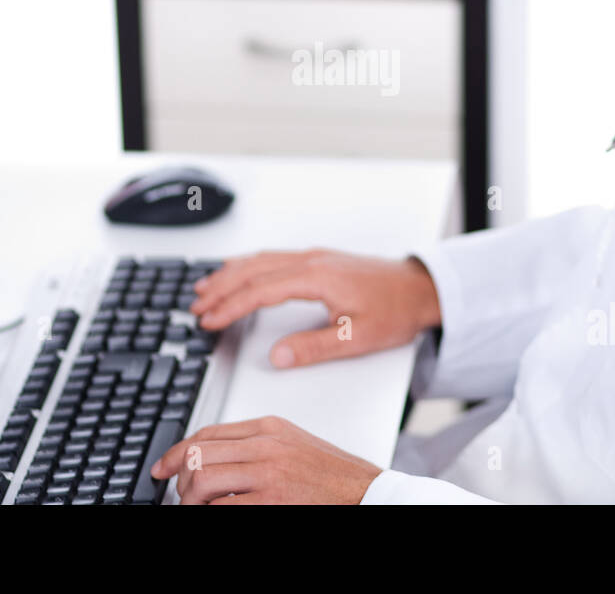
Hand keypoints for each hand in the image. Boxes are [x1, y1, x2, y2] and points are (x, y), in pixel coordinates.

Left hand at [151, 415, 382, 503]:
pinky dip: (209, 513)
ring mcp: (268, 474)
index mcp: (267, 428)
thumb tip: (213, 456)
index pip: (205, 433)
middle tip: (180, 497)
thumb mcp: (291, 443)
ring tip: (196, 510)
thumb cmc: (332, 474)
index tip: (162, 469)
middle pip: (197, 454)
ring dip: (189, 501)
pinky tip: (212, 516)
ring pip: (201, 481)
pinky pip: (221, 508)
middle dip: (178, 479)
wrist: (366, 492)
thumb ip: (255, 444)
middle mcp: (264, 446)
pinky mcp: (271, 502)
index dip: (175, 452)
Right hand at [189, 248, 441, 367]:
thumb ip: (314, 347)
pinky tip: (239, 271)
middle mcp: (312, 261)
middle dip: (221, 287)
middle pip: (253, 269)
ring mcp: (314, 257)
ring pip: (261, 260)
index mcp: (317, 278)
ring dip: (230, 273)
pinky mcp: (319, 260)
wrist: (420, 289)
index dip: (231, 306)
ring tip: (204, 288)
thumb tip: (277, 357)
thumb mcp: (357, 338)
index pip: (260, 291)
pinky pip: (273, 257)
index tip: (208, 321)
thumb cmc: (395, 311)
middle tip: (195, 306)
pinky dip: (248, 265)